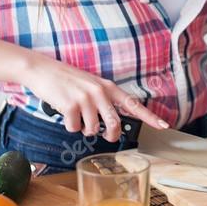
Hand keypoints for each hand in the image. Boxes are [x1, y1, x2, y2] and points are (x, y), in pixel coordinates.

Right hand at [20, 53, 168, 140]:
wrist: (42, 69)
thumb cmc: (66, 79)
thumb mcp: (91, 85)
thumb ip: (103, 101)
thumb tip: (109, 125)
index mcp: (108, 87)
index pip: (133, 104)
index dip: (150, 117)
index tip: (164, 126)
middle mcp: (100, 92)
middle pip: (114, 124)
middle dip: (110, 135)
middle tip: (105, 135)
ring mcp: (86, 98)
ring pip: (92, 129)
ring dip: (84, 129)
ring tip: (76, 115)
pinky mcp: (71, 105)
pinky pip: (74, 128)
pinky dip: (69, 125)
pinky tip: (64, 113)